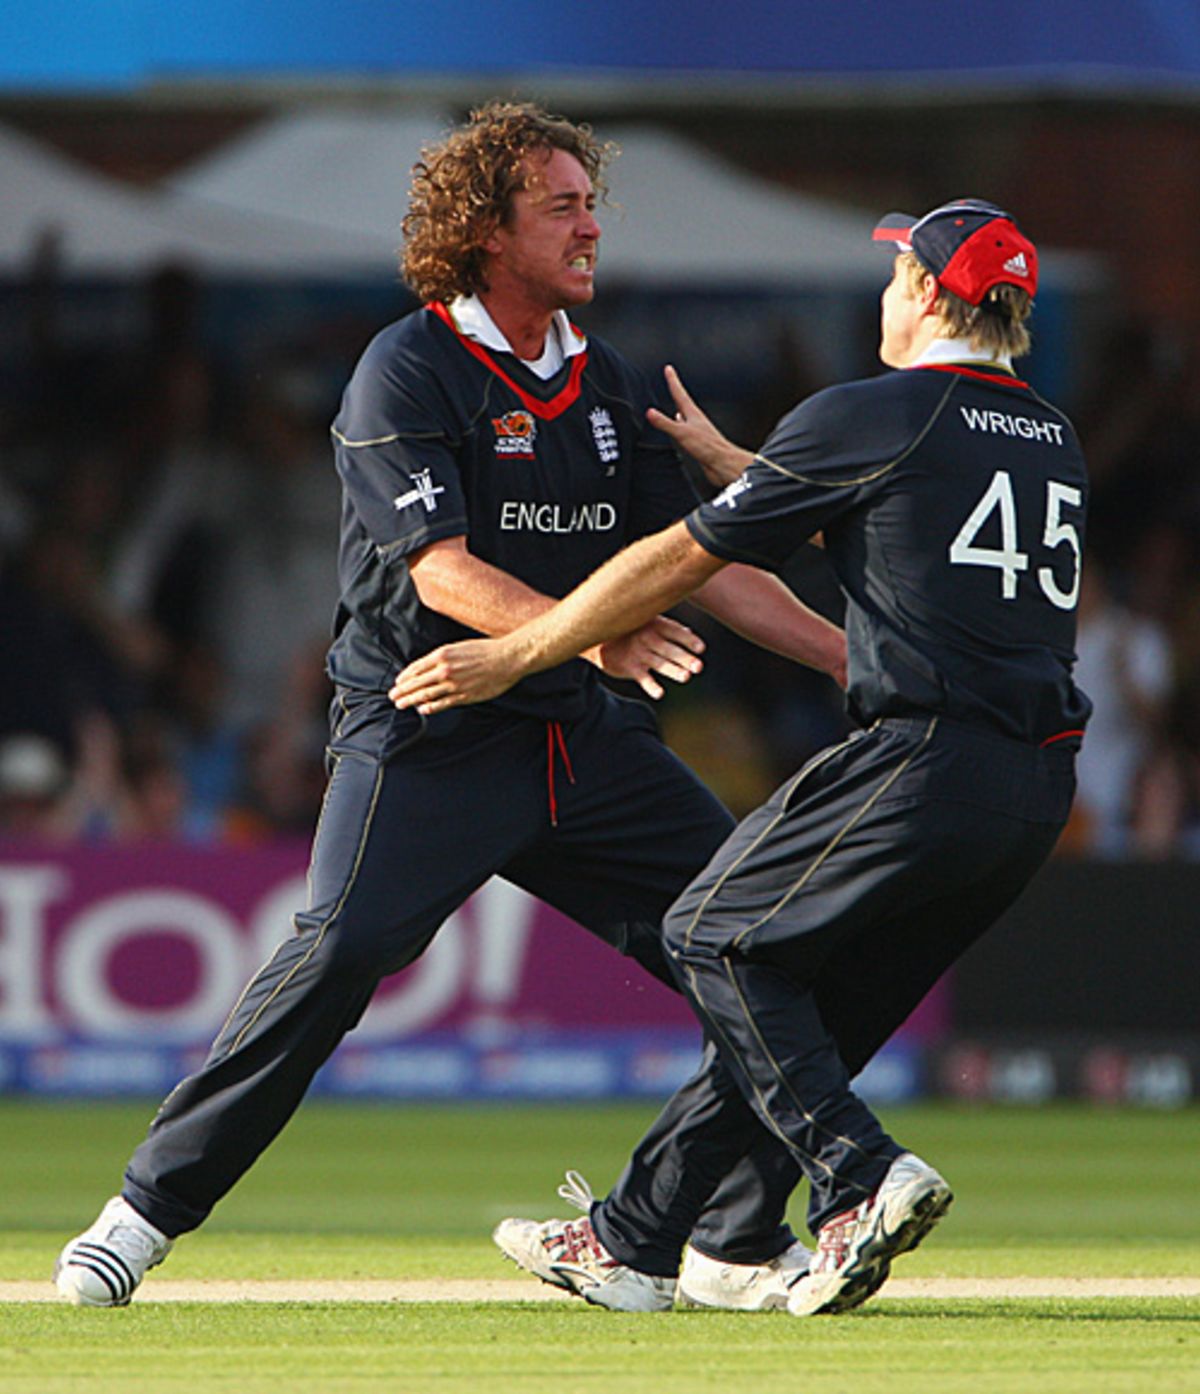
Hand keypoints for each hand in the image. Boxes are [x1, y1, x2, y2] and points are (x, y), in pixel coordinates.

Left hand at [390, 638, 524, 714]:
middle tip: (393, 696)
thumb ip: (443, 657)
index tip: (398, 683)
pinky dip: (430, 707)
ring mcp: (453, 684)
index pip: (416, 668)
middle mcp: (444, 669)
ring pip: (426, 695)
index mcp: (442, 655)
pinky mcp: (464, 696)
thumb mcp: (459, 647)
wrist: (507, 658)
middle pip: (417, 683)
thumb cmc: (485, 650)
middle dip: (402, 691)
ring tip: (401, 704)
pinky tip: (422, 710)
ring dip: (411, 700)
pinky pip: (442, 704)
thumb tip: (430, 666)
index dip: (404, 677)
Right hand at [585, 613, 704, 699]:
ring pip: (659, 663)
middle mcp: (648, 638)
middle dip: (685, 658)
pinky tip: (660, 693)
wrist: (598, 638)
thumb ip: (668, 628)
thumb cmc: (630, 629)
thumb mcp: (647, 621)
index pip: (676, 632)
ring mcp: (639, 653)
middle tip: (699, 667)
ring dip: (673, 670)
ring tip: (686, 677)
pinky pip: (643, 678)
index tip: (701, 648)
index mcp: (656, 625)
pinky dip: (651, 686)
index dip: (688, 640)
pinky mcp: (630, 667)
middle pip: (670, 650)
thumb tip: (689, 632)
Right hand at [646, 364, 751, 488]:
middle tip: (672, 382)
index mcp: (693, 414)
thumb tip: (651, 412)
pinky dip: (680, 428)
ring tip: (674, 405)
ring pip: (685, 417)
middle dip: (676, 392)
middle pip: (683, 403)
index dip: (673, 381)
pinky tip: (679, 431)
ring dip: (678, 411)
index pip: (680, 393)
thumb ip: (665, 423)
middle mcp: (696, 420)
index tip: (669, 369)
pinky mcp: (698, 443)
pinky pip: (685, 431)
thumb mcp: (682, 433)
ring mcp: (697, 431)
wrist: (723, 463)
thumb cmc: (709, 447)